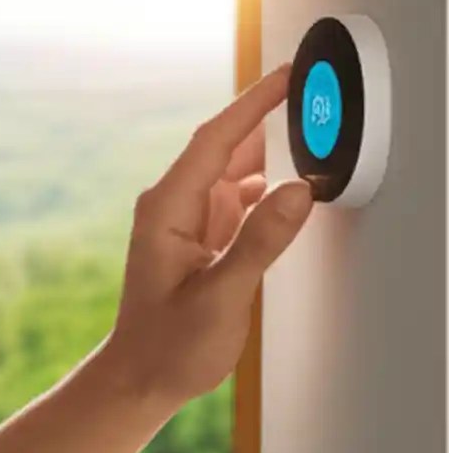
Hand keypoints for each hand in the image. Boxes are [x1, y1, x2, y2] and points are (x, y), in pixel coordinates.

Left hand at [104, 63, 313, 407]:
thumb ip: (259, 242)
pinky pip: (238, 198)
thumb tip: (297, 191)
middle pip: (227, 147)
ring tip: (311, 134)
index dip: (252, 104)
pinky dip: (266, 188)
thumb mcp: (220, 297)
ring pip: (235, 171)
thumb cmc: (167, 345)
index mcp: (167, 207)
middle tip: (311, 95)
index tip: (284, 75)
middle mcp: (174, 205)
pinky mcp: (203, 236)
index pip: (215, 139)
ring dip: (271, 155)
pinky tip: (292, 188)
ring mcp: (188, 219)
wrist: (142, 377)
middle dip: (267, 119)